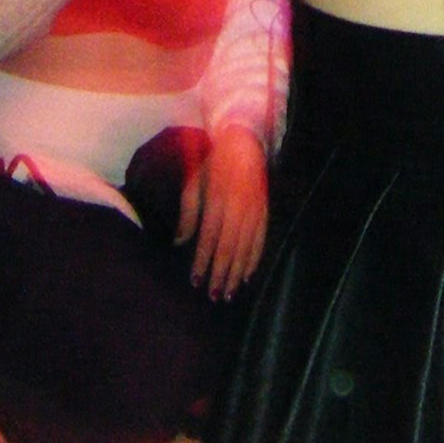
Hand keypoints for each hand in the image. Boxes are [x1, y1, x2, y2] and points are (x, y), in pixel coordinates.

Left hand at [179, 125, 267, 298]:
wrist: (243, 146)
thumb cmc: (212, 166)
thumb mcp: (193, 184)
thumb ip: (187, 214)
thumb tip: (178, 242)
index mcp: (216, 201)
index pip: (208, 239)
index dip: (202, 262)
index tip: (195, 281)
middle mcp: (237, 209)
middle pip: (228, 249)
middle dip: (220, 274)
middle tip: (213, 296)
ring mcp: (253, 212)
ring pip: (245, 249)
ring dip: (236, 273)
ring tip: (228, 293)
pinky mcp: (264, 213)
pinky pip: (260, 242)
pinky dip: (254, 260)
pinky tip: (247, 276)